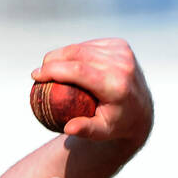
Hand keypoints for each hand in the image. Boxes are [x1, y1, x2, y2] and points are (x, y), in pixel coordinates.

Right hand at [30, 37, 152, 147]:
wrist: (141, 112)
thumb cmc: (116, 125)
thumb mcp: (102, 132)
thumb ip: (86, 130)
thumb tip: (68, 129)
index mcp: (117, 85)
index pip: (79, 71)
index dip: (55, 70)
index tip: (36, 74)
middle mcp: (122, 65)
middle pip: (78, 54)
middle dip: (53, 60)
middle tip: (38, 71)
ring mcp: (123, 52)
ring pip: (82, 47)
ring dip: (62, 55)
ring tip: (48, 67)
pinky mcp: (121, 45)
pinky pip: (91, 45)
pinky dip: (76, 52)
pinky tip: (67, 62)